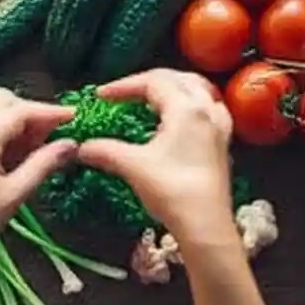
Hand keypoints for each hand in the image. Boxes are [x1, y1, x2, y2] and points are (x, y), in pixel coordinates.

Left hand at [0, 88, 76, 271]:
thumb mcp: (13, 196)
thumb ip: (43, 165)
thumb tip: (71, 144)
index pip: (19, 111)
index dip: (50, 112)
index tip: (76, 117)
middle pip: (4, 101)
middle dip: (32, 113)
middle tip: (53, 136)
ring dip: (18, 123)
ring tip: (37, 150)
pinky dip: (4, 133)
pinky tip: (17, 156)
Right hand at [78, 68, 237, 242]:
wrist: (205, 225)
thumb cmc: (171, 190)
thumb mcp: (132, 166)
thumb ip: (104, 151)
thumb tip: (81, 147)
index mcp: (186, 108)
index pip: (153, 82)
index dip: (123, 85)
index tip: (102, 96)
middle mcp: (207, 110)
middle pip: (178, 79)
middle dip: (149, 81)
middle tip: (126, 92)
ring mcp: (219, 127)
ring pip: (199, 90)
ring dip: (174, 88)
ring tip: (155, 99)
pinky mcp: (222, 145)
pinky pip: (209, 110)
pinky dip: (191, 105)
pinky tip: (181, 120)